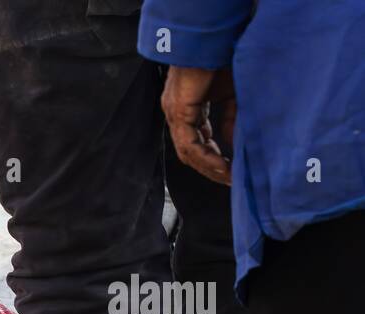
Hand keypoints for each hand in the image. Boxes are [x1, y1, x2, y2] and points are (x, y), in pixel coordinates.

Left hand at [161, 66, 236, 185]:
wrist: (216, 38)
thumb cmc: (224, 58)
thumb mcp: (232, 95)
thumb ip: (232, 120)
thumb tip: (233, 143)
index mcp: (188, 109)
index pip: (197, 143)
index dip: (214, 159)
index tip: (231, 171)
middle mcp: (177, 113)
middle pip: (190, 152)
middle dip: (211, 169)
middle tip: (230, 181)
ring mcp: (174, 113)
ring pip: (188, 152)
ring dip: (209, 168)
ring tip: (228, 178)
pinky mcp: (178, 110)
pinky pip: (189, 143)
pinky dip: (206, 157)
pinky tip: (222, 166)